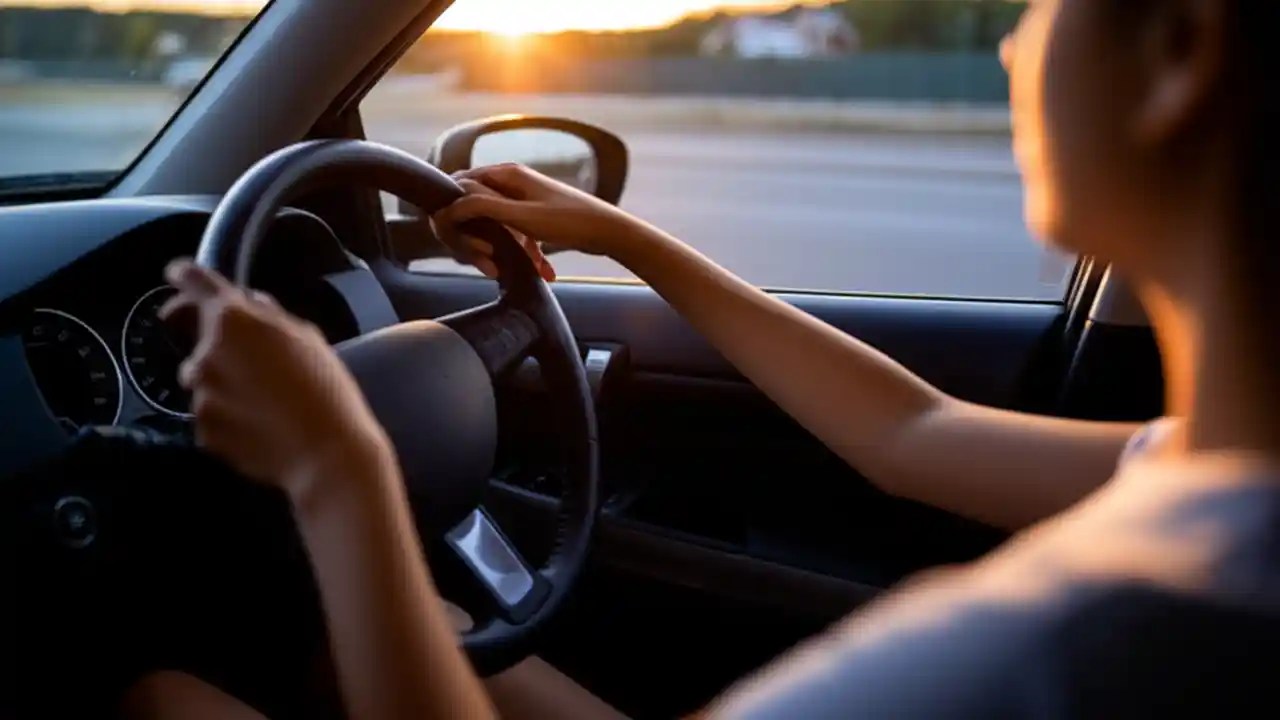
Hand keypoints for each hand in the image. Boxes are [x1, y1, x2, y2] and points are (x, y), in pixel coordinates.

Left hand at [159, 260, 393, 499]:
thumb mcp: (309, 338)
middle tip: (241, 352)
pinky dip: (227, 414)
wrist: (326, 454)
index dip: (184, 274)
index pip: (193, 282)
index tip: (176, 274)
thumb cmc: (326, 390)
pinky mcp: (202, 430)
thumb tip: (253, 304)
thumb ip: (272, 315)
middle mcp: (206, 352)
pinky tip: (259, 424)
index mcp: (233, 320)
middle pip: (193, 335)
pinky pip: (210, 413)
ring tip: (263, 399)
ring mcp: (200, 394)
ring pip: (204, 378)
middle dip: (209, 337)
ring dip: (223, 381)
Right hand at [432, 163, 643, 277]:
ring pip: (489, 226)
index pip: (456, 187)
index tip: (462, 242)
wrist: (609, 231)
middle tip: (488, 260)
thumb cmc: (568, 220)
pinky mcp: (531, 217)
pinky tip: (540, 272)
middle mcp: (508, 182)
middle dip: (472, 239)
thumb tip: (447, 207)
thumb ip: (481, 208)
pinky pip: (511, 235)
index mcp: (503, 174)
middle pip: (469, 210)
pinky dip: (518, 253)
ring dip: (494, 250)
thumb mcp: (520, 216)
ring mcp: (520, 200)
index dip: (451, 216)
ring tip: (504, 270)